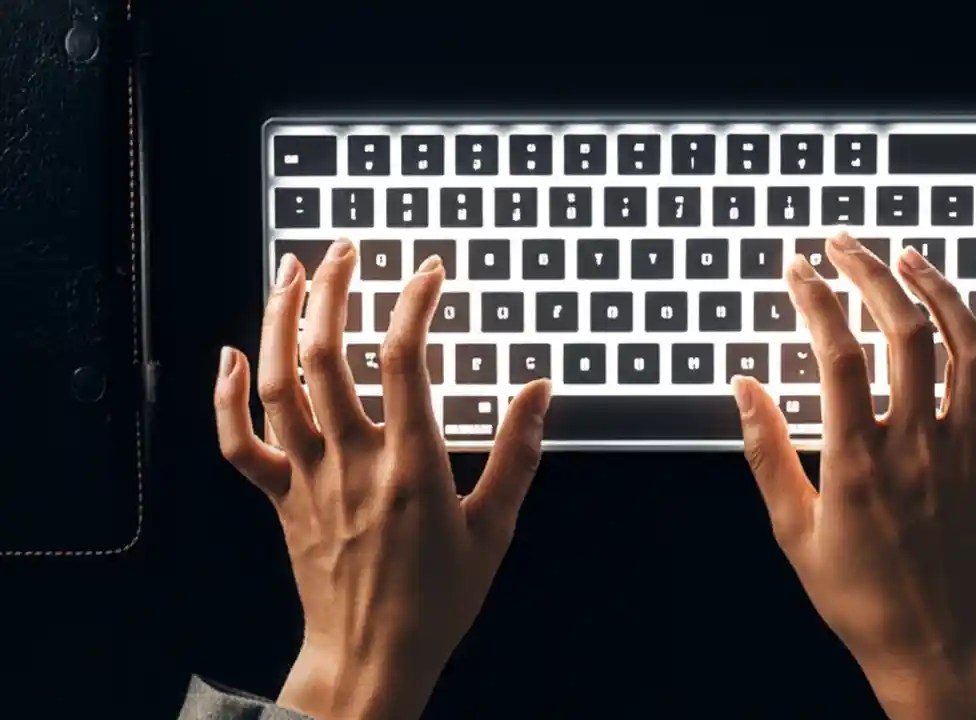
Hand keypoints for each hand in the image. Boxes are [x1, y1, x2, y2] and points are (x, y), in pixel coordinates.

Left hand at [213, 239, 551, 719]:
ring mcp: (309, 478)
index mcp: (411, 468)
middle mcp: (353, 463)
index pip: (406, 361)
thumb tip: (537, 392)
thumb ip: (518, 456)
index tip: (429, 272)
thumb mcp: (495, 531)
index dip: (415, 304)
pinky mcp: (281, 498)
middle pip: (328, 356)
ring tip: (291, 272)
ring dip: (280, 320)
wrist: (371, 660)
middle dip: (334, 290)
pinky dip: (225, 396)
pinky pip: (239, 443)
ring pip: (279, 384)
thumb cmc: (436, 601)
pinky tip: (230, 354)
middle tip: (346, 251)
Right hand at [732, 233, 975, 719]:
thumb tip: (744, 385)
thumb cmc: (855, 593)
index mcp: (859, 460)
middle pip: (904, 333)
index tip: (796, 267)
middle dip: (870, 274)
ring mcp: (968, 450)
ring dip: (938, 291)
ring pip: (965, 349)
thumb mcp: (791, 528)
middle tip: (844, 243)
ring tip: (907, 257)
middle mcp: (918, 444)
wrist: (930, 646)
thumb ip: (765, 451)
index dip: (815, 299)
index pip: (838, 355)